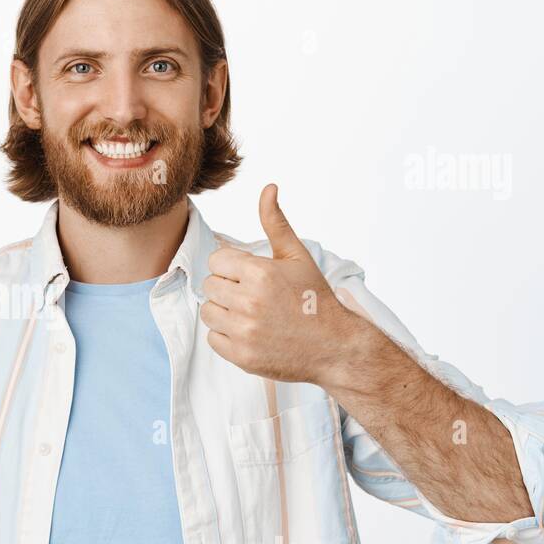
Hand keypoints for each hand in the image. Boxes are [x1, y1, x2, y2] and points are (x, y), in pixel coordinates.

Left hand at [200, 183, 359, 384]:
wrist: (334, 345)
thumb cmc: (314, 298)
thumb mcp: (297, 256)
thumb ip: (275, 222)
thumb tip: (268, 188)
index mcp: (259, 273)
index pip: (216, 261)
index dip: (232, 267)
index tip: (249, 276)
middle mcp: (249, 302)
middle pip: (210, 286)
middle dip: (228, 288)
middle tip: (253, 296)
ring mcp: (244, 331)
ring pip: (208, 312)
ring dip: (224, 311)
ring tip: (249, 314)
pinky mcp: (241, 356)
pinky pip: (212, 338)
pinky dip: (226, 336)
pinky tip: (249, 332)